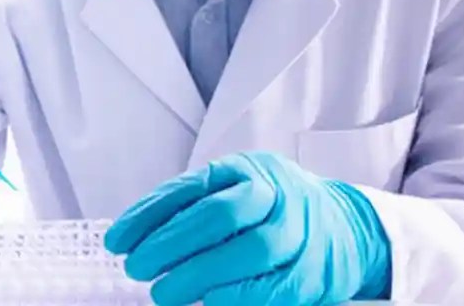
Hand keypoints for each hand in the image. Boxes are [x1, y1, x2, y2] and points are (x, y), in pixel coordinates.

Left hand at [104, 151, 391, 305]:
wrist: (346, 226)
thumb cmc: (270, 210)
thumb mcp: (232, 190)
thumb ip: (188, 207)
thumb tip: (131, 237)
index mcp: (247, 170)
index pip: (190, 190)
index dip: (148, 216)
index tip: (116, 241)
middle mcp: (278, 195)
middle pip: (220, 216)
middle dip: (170, 244)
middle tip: (135, 268)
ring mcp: (302, 232)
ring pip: (251, 251)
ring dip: (200, 275)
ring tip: (163, 292)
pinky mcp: (317, 273)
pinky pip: (276, 287)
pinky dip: (239, 297)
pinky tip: (209, 303)